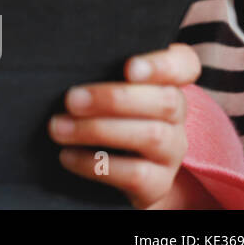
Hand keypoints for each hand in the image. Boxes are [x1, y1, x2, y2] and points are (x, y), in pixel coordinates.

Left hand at [50, 43, 199, 208]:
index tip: (129, 66)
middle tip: (70, 99)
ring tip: (58, 128)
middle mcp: (176, 117)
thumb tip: (63, 62)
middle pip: (167, 101)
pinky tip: (67, 156)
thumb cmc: (100, 113)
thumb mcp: (102, 88)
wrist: (116, 171)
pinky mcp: (158, 183)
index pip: (185, 65)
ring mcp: (171, 152)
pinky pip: (136, 174)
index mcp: (166, 84)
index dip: (162, 65)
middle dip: (114, 99)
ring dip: (99, 130)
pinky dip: (97, 164)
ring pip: (152, 136)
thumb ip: (98, 71)